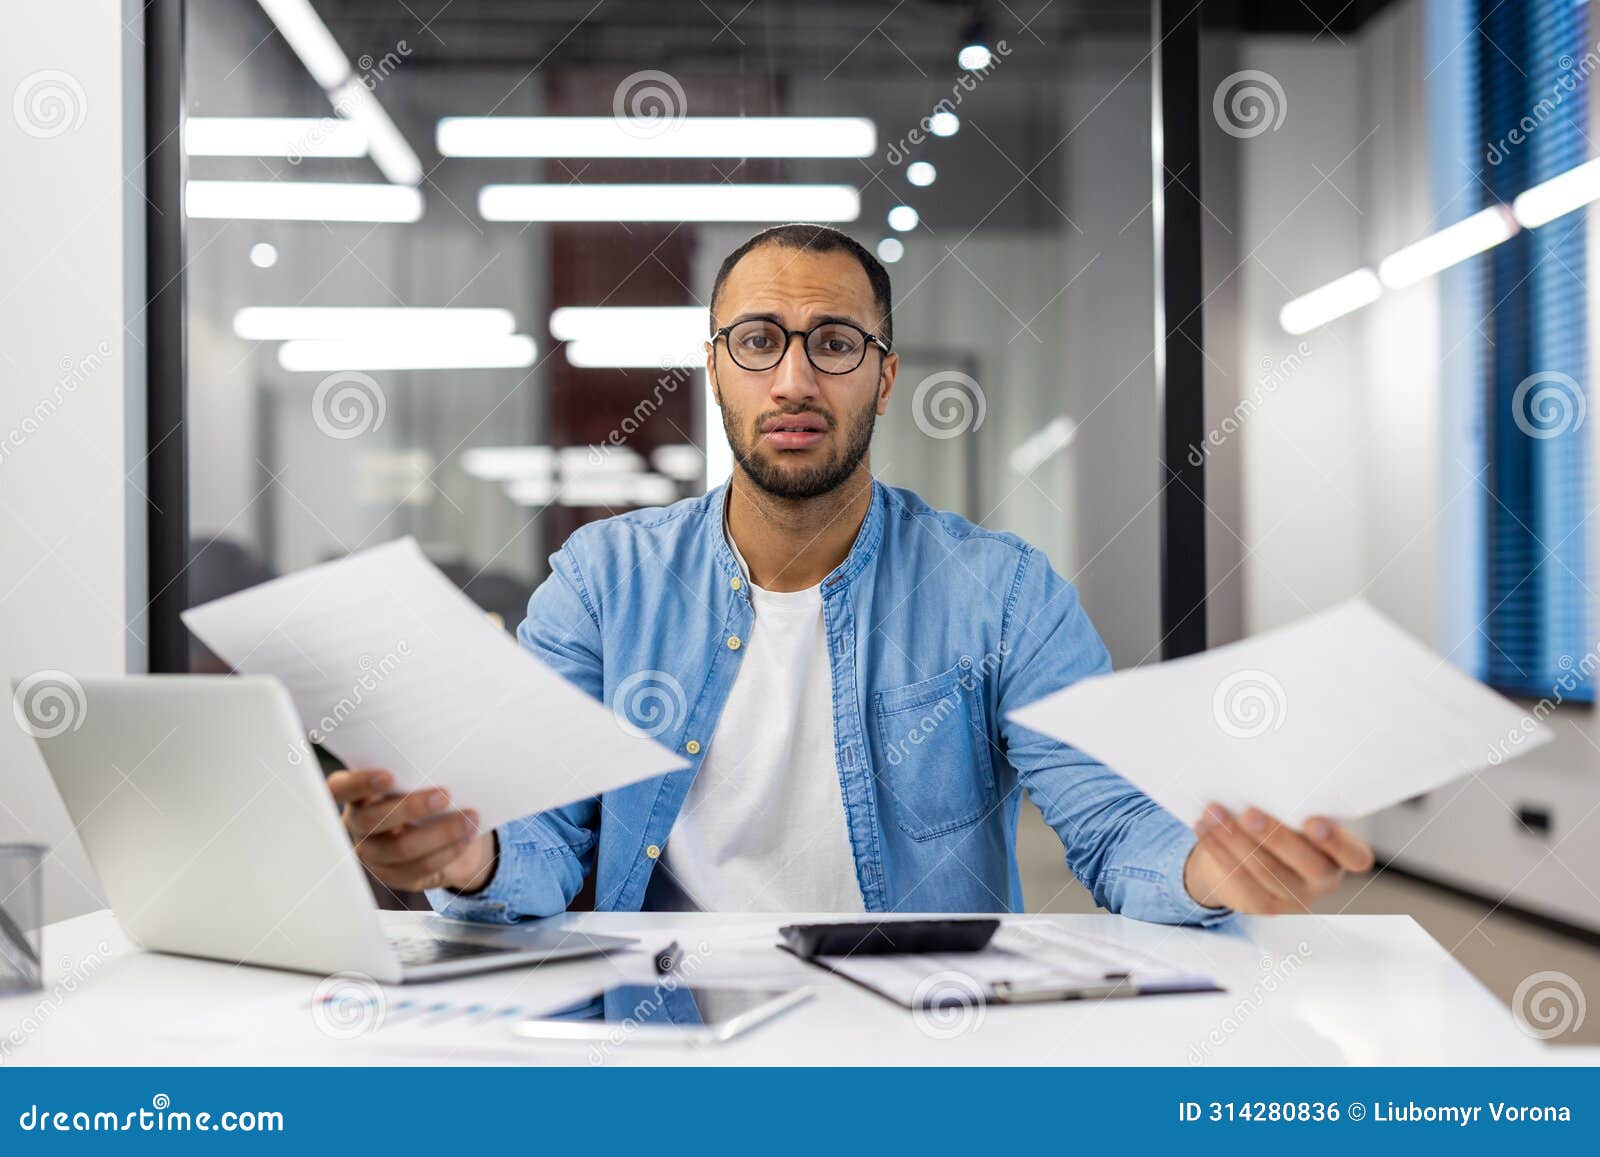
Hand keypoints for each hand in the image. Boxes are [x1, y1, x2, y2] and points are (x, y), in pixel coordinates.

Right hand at [327, 769, 495, 892]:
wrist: (448, 830)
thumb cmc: (428, 792)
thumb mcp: (420, 779)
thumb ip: (417, 772)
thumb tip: (443, 761)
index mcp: (357, 794)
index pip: (339, 788)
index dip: (359, 783)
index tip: (388, 776)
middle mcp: (357, 825)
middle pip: (371, 820)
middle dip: (411, 807)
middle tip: (445, 795)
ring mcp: (372, 854)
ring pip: (399, 848)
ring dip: (440, 832)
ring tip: (469, 818)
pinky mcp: (393, 876)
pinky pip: (418, 868)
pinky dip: (447, 852)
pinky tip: (465, 838)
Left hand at [1183, 803, 1373, 913]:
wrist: (1251, 856)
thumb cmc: (1281, 822)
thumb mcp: (1293, 814)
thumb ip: (1292, 804)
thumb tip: (1263, 771)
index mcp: (1341, 855)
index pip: (1354, 856)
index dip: (1337, 842)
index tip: (1313, 821)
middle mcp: (1323, 880)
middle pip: (1306, 863)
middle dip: (1275, 837)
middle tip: (1249, 813)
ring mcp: (1294, 897)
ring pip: (1266, 870)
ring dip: (1235, 839)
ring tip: (1214, 812)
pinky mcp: (1264, 904)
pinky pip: (1240, 879)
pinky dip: (1219, 850)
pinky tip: (1204, 828)